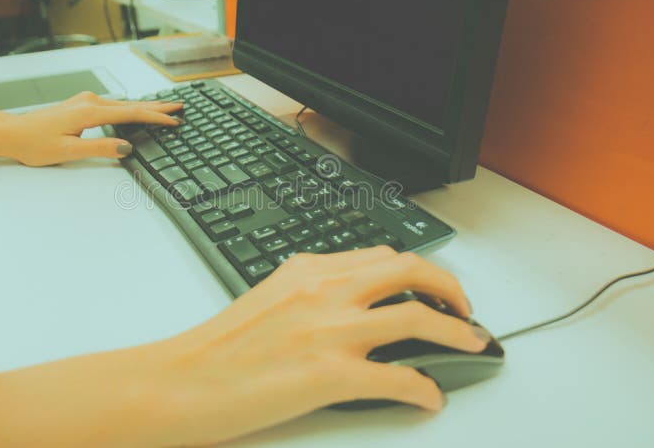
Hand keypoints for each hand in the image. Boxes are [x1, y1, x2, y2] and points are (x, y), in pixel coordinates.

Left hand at [0, 91, 182, 165]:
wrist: (12, 132)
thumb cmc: (34, 143)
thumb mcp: (68, 151)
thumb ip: (99, 148)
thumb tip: (125, 147)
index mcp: (89, 112)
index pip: (131, 114)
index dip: (155, 118)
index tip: (173, 121)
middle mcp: (89, 102)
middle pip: (131, 105)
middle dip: (157, 107)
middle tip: (179, 107)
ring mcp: (85, 101)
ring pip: (124, 104)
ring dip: (145, 107)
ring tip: (165, 108)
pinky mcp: (81, 105)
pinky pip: (114, 105)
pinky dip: (130, 108)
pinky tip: (137, 110)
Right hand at [0, 248, 487, 446]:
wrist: (181, 381)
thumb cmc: (217, 346)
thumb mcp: (269, 300)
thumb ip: (312, 293)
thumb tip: (352, 306)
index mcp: (308, 269)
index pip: (380, 256)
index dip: (418, 270)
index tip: (432, 284)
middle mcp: (324, 290)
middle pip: (410, 272)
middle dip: (451, 287)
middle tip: (466, 307)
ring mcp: (329, 329)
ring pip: (417, 317)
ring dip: (457, 332)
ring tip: (471, 343)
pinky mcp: (330, 374)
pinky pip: (400, 377)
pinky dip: (425, 388)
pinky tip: (429, 397)